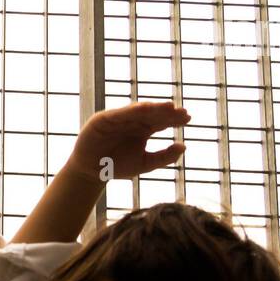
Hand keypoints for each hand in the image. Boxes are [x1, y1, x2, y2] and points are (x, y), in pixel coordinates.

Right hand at [65, 100, 189, 185]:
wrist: (91, 173)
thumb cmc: (116, 166)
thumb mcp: (145, 164)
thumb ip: (164, 157)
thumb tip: (184, 146)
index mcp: (143, 130)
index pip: (162, 121)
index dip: (174, 119)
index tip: (188, 118)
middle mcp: (132, 122)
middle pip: (152, 114)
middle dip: (166, 112)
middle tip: (181, 111)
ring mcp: (118, 119)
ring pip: (137, 111)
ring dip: (152, 108)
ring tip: (167, 107)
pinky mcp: (103, 120)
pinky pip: (118, 114)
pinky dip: (130, 110)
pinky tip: (144, 108)